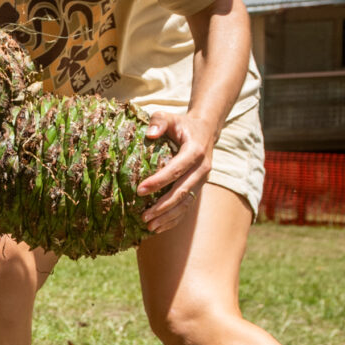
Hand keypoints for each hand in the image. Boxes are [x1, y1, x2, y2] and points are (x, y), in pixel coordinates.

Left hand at [137, 109, 215, 232]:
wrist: (205, 131)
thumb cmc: (181, 124)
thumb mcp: (170, 117)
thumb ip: (159, 121)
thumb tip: (150, 134)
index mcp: (195, 151)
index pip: (176, 169)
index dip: (159, 181)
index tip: (140, 190)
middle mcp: (202, 168)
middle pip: (183, 191)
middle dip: (163, 206)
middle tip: (144, 216)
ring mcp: (202, 180)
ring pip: (186, 203)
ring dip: (168, 216)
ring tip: (149, 226)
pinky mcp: (198, 188)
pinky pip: (187, 207)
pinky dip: (174, 219)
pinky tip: (159, 227)